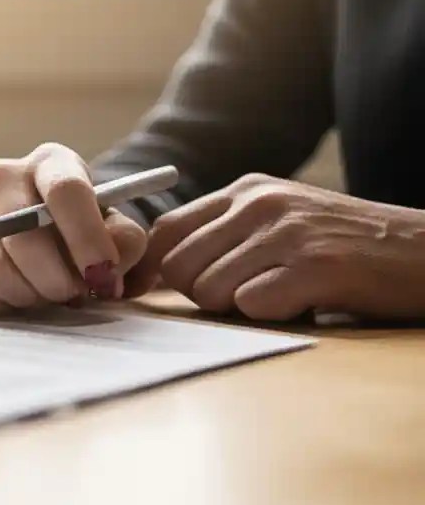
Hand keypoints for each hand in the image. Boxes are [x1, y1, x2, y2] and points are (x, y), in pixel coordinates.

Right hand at [0, 143, 147, 315]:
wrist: (45, 237)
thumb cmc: (84, 232)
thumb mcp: (116, 229)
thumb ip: (124, 243)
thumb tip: (105, 268)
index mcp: (50, 163)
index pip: (66, 192)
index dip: (86, 237)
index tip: (102, 274)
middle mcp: (3, 176)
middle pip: (23, 234)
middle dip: (55, 278)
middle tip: (74, 296)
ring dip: (28, 296)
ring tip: (47, 298)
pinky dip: (0, 306)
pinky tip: (19, 299)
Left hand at [132, 173, 424, 320]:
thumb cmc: (347, 247)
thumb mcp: (281, 220)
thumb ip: (225, 235)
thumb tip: (158, 272)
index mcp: (246, 190)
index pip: (165, 230)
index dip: (157, 270)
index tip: (166, 292)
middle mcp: (260, 203)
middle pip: (178, 266)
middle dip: (201, 296)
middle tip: (246, 297)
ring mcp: (287, 232)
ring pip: (209, 290)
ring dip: (238, 308)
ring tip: (281, 296)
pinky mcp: (316, 266)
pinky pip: (252, 305)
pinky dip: (271, 314)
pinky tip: (303, 303)